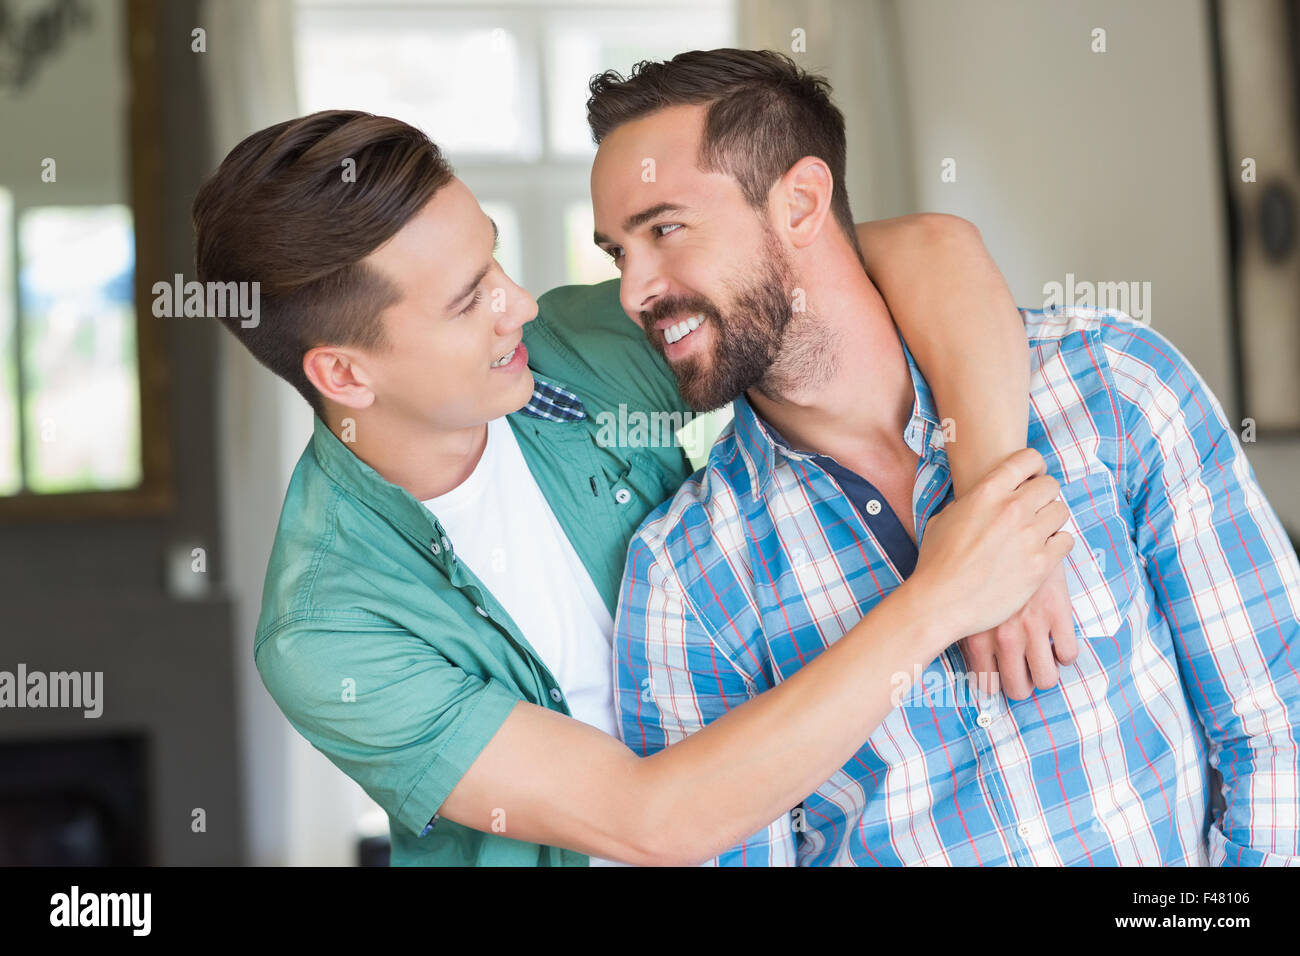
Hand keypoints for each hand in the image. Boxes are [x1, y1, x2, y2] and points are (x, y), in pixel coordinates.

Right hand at [904, 448, 1072, 654]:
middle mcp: (1012, 508)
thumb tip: (980, 498)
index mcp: (987, 491)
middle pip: (1050, 485)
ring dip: (1051, 520)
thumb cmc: (936, 562)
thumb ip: (970, 502)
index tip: (1030, 479)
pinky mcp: (1041, 564)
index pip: (1028, 459)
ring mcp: (1029, 536)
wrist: (939, 602)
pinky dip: (1057, 544)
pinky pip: (1066, 541)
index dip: (1033, 467)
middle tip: (1033, 511)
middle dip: (1043, 495)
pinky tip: (1041, 552)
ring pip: (1061, 511)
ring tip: (1036, 533)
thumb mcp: (944, 518)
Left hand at [957, 563, 1077, 700]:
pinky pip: (1068, 652)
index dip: (994, 687)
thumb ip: (957, 622)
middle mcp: (1003, 635)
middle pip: (1019, 689)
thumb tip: (947, 646)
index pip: (986, 683)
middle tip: (1024, 677)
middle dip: (1022, 687)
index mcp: (975, 634)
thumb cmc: (972, 556)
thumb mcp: (956, 596)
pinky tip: (1059, 644)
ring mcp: (1032, 624)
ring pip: (1047, 678)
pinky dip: (1065, 654)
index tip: (998, 683)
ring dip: (1046, 675)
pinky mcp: (1057, 610)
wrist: (1004, 523)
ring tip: (1044, 664)